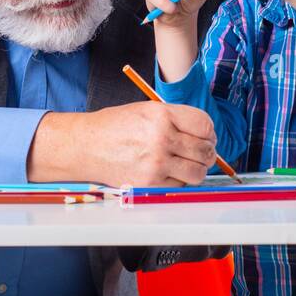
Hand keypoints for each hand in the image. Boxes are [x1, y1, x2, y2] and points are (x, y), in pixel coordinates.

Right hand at [30, 101, 216, 187]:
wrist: (86, 146)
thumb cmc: (114, 127)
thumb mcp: (146, 110)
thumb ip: (175, 119)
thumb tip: (204, 134)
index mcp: (162, 115)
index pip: (204, 124)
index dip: (210, 132)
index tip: (207, 136)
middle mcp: (162, 138)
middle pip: (205, 150)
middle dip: (208, 152)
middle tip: (202, 152)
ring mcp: (157, 163)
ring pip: (198, 172)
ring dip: (198, 169)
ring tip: (189, 164)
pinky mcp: (150, 183)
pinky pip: (180, 185)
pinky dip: (180, 181)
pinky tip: (170, 172)